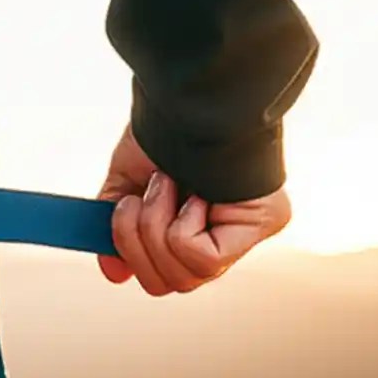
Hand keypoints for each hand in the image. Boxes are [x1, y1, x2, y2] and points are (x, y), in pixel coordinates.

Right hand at [96, 125, 291, 295]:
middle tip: (135, 202)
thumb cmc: (163, 126)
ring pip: (184, 276)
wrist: (186, 94)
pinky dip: (181, 226)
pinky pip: (203, 258)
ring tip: (165, 186)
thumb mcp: (128, 181)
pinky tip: (191, 193)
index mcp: (195, 223)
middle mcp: (225, 232)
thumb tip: (113, 271)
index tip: (117, 223)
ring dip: (156, 229)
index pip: (164, 275)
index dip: (134, 258)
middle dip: (137, 245)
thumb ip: (121, 227)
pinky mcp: (264, 222)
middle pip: (169, 284)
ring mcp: (247, 231)